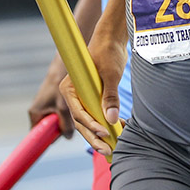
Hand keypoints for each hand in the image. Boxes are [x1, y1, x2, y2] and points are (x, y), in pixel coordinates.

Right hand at [27, 62, 72, 137]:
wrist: (61, 66)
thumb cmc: (59, 84)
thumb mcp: (63, 107)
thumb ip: (65, 124)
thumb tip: (69, 137)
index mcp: (34, 114)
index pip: (38, 135)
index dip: (47, 140)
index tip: (58, 143)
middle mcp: (38, 112)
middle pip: (49, 130)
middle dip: (61, 131)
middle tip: (73, 129)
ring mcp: (45, 107)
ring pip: (57, 122)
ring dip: (66, 122)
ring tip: (75, 117)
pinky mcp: (53, 103)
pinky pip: (61, 114)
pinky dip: (69, 114)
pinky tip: (78, 109)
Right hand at [57, 36, 127, 155]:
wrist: (112, 39)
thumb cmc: (108, 51)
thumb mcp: (110, 73)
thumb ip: (110, 96)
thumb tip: (111, 119)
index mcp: (69, 88)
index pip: (78, 113)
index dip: (91, 125)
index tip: (105, 132)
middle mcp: (73, 95)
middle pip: (82, 122)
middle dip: (94, 137)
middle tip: (108, 150)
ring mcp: (83, 97)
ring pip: (89, 121)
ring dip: (101, 134)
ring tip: (114, 145)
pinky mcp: (93, 97)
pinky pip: (98, 114)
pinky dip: (108, 122)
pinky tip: (120, 129)